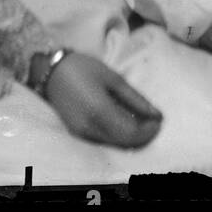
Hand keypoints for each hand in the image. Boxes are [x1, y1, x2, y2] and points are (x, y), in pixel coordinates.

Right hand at [38, 50, 163, 147]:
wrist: (52, 71)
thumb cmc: (84, 68)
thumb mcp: (113, 78)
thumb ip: (136, 98)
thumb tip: (157, 114)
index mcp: (100, 111)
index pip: (131, 132)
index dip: (149, 130)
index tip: (160, 120)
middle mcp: (90, 127)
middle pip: (124, 142)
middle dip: (143, 135)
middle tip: (155, 122)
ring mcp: (82, 133)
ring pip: (115, 144)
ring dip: (132, 137)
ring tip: (143, 121)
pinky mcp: (77, 134)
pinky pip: (104, 140)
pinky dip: (119, 136)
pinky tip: (125, 122)